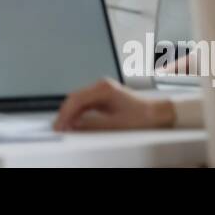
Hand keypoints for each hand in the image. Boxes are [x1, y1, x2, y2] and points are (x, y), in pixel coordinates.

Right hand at [53, 78, 174, 131]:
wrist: (156, 113)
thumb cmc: (141, 117)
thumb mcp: (115, 124)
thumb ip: (92, 124)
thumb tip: (74, 125)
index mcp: (103, 89)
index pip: (77, 99)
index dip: (65, 114)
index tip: (59, 126)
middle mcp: (100, 86)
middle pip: (75, 98)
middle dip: (65, 114)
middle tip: (58, 128)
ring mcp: (101, 91)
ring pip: (78, 101)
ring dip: (71, 114)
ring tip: (64, 128)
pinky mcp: (102, 97)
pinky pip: (85, 104)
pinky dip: (78, 114)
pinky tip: (75, 124)